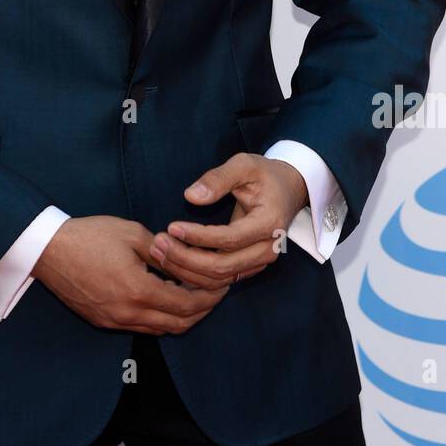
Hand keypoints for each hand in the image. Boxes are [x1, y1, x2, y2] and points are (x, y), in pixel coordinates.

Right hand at [31, 215, 229, 334]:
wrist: (48, 250)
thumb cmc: (89, 236)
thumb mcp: (132, 233)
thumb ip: (163, 250)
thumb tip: (184, 259)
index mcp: (139, 290)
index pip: (187, 304)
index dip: (209, 296)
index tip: (221, 283)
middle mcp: (129, 313)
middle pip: (179, 324)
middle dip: (202, 310)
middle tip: (213, 293)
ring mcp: (115, 321)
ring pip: (161, 330)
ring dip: (182, 316)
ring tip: (193, 296)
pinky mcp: (104, 321)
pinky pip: (142, 327)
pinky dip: (160, 318)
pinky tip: (164, 298)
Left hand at [148, 155, 307, 288]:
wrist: (288, 188)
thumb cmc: (265, 174)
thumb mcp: (244, 165)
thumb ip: (218, 178)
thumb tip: (191, 196)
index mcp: (269, 223)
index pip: (228, 239)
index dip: (197, 237)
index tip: (171, 227)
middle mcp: (268, 249)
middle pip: (222, 267)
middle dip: (186, 259)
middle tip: (158, 244)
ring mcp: (260, 262)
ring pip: (220, 279)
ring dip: (187, 270)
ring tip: (160, 252)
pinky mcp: (250, 267)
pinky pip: (221, 280)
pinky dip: (196, 275)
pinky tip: (173, 263)